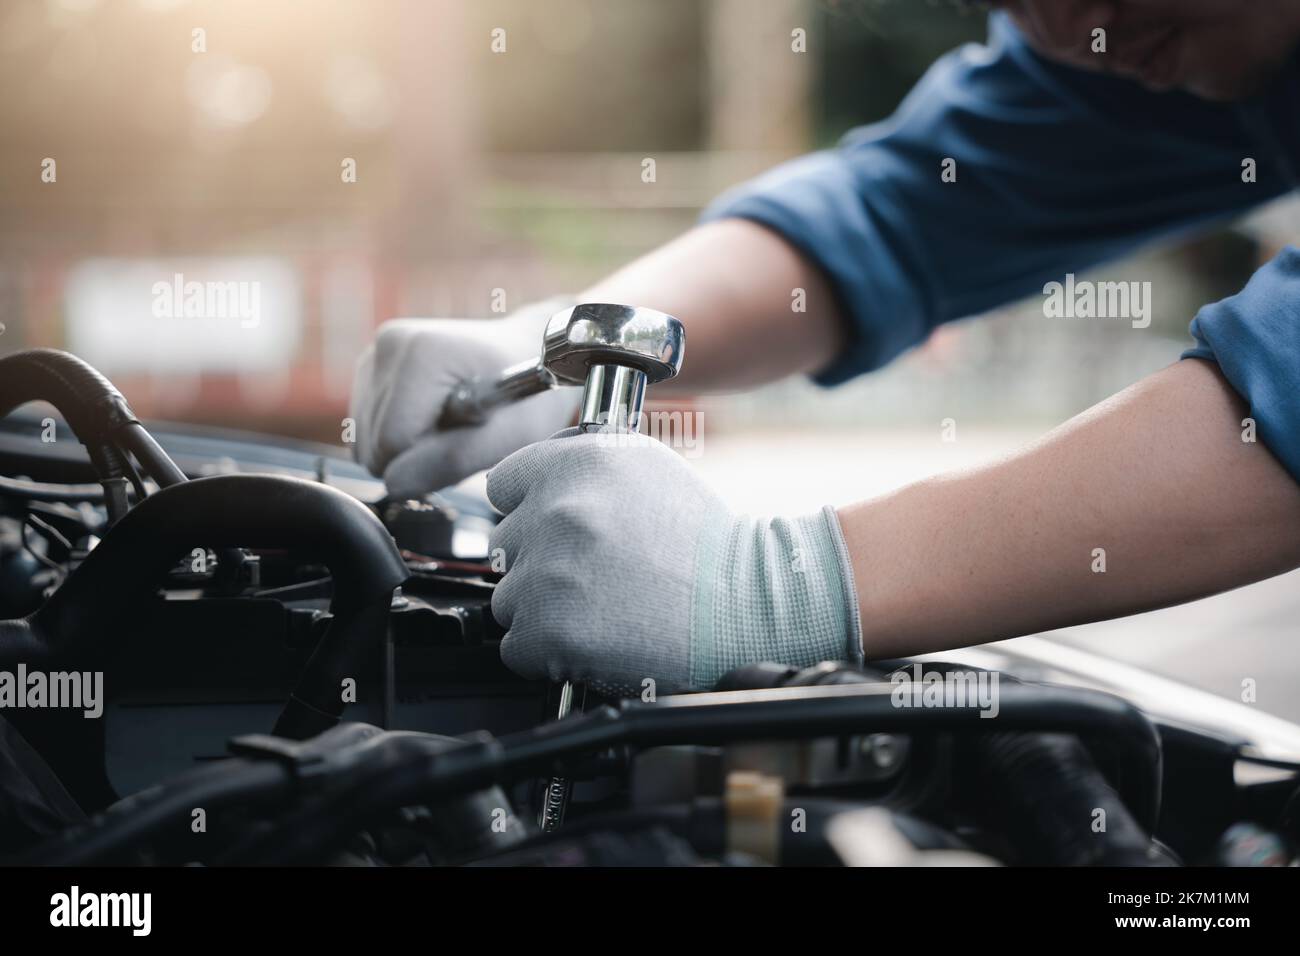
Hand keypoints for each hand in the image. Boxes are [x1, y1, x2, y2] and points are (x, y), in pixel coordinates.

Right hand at [350, 298, 578, 496]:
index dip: (432, 459)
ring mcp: (376, 354)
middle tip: (467, 432)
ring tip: (455, 424)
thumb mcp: (511, 435)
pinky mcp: (371, 367)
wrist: (532, 357)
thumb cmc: (529, 396)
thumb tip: (394, 484)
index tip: (472, 437)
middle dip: (420, 454)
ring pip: (368, 442)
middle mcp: (390, 345)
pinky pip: (368, 431)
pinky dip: (400, 436)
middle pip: (376, 444)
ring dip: (411, 447)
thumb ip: (453, 460)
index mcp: (421, 353)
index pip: (393, 442)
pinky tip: (436, 418)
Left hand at [486, 429, 861, 695]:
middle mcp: (557, 509)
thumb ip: (581, 464)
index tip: (554, 530)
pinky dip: (548, 652)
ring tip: (602, 605)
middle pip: (503, 545)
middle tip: (594, 573)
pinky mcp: (550, 628)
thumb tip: (533, 479)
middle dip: (538, 561)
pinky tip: (595, 636)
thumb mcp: (645, 466)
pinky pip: (517, 645)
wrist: (745, 603)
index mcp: (577, 461)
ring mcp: (549, 571)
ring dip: (544, 609)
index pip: (503, 485)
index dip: (529, 510)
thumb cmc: (705, 542)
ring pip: (508, 598)